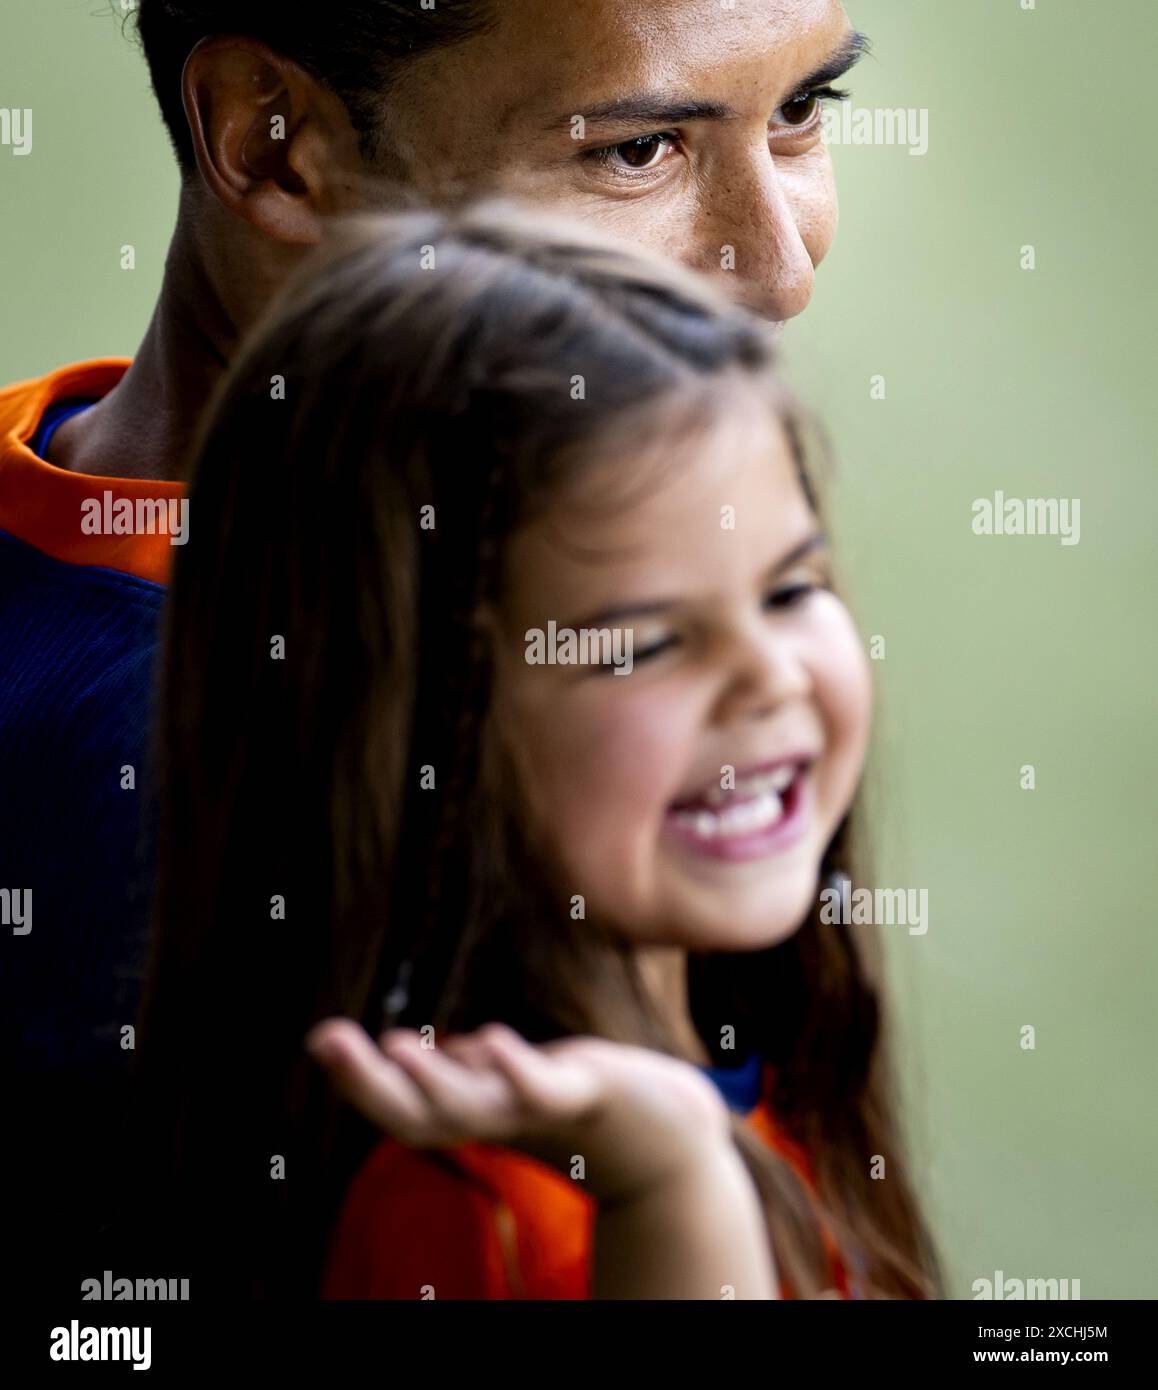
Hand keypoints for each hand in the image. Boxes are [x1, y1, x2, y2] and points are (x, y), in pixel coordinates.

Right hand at [306, 1018, 733, 1204]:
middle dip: (370, 1080)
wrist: (659, 1128)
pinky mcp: (584, 1091)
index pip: (400, 1107)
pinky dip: (519, 1068)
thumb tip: (416, 1048)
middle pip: (422, 1113)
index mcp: (471, 1117)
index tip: (320, 1036)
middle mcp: (495, 1122)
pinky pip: (547, 1086)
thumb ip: (464, 1070)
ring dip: (433, 1079)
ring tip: (393, 1045)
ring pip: (476, 1105)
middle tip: (327, 1038)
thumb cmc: (572, 1100)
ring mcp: (537, 1110)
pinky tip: (493, 1040)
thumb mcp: (506, 1080)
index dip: (357, 1078)